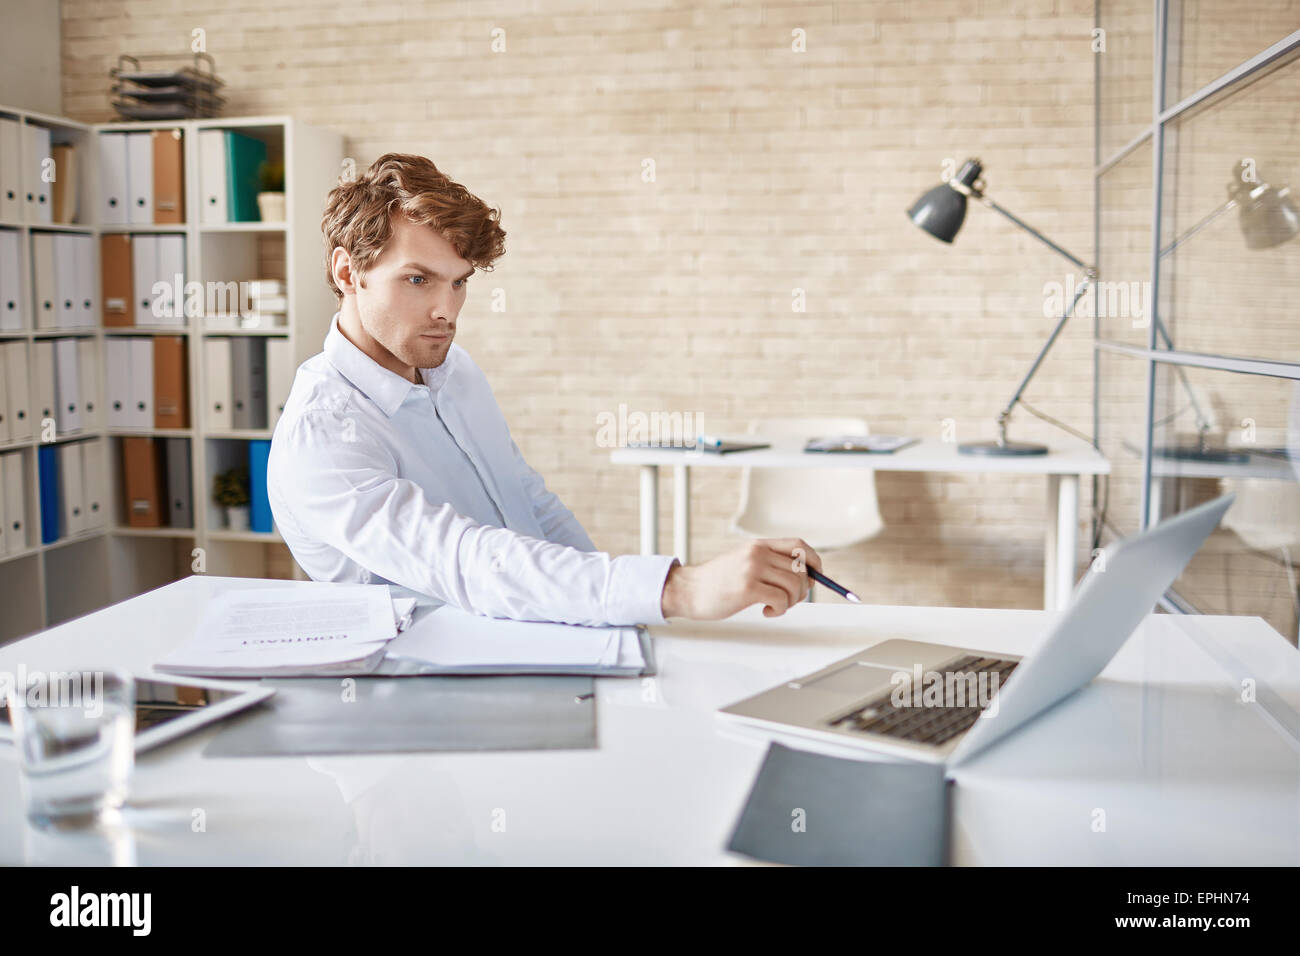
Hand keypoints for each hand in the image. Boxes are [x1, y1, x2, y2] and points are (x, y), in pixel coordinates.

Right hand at [659, 538, 823, 619]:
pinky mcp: (748, 588)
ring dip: (791, 602)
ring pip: (794, 585)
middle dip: (802, 590)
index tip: (815, 576)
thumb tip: (804, 576)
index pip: (799, 545)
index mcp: (758, 545)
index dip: (814, 561)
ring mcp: (752, 569)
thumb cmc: (716, 582)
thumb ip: (768, 563)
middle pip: (801, 569)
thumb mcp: (743, 562)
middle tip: (789, 601)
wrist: (688, 590)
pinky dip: (780, 610)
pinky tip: (766, 612)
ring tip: (775, 607)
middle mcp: (757, 553)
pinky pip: (781, 600)